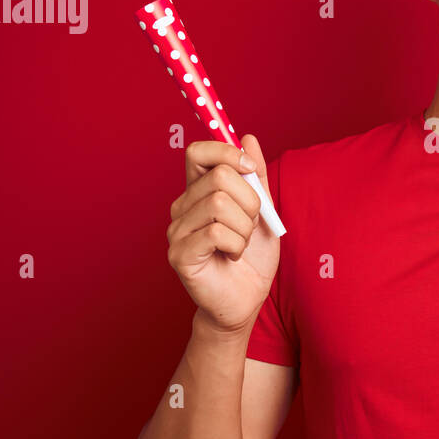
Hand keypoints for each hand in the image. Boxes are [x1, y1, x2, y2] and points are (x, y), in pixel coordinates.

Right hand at [166, 134, 279, 335]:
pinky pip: (216, 232)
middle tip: (251, 224)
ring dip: (245, 227)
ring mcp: (177, 231)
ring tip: (240, 245)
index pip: (198, 152)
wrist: (246, 302)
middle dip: (250, 200)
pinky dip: (236, 245)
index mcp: (198, 193)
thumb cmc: (251, 259)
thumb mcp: (262, 212)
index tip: (248, 167)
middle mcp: (182, 208)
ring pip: (220, 204)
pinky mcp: (179, 254)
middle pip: (218, 176)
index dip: (225, 151)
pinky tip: (231, 257)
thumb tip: (247, 137)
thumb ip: (255, 177)